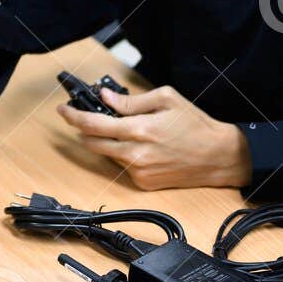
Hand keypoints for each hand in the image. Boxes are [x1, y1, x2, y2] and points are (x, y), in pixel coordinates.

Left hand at [57, 84, 251, 189]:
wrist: (218, 156)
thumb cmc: (195, 125)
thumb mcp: (165, 99)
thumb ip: (132, 101)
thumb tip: (106, 98)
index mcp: (139, 130)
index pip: (93, 125)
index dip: (73, 116)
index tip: (64, 110)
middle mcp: (135, 154)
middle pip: (92, 144)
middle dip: (83, 130)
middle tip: (82, 117)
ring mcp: (139, 171)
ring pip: (106, 155)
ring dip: (106, 141)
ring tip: (126, 129)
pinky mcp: (144, 183)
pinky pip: (122, 166)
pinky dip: (123, 154)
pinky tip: (141, 146)